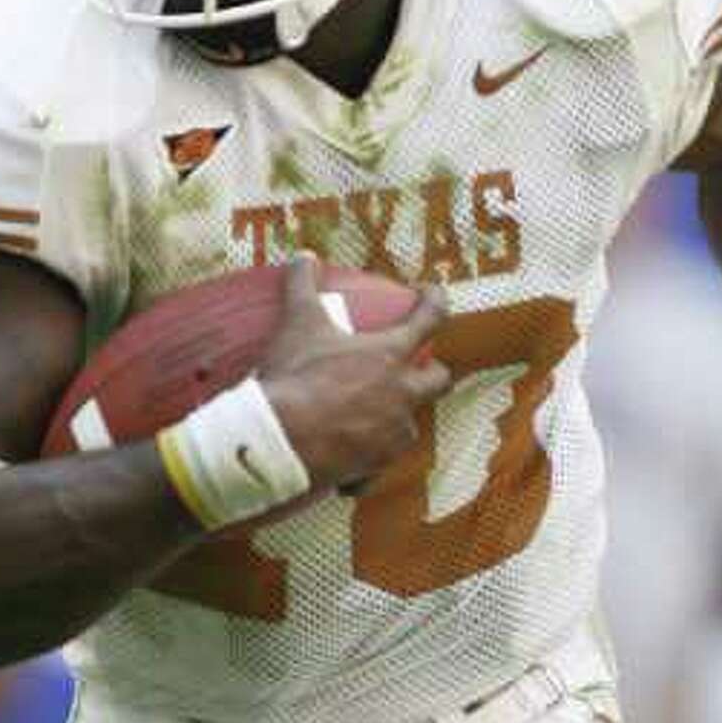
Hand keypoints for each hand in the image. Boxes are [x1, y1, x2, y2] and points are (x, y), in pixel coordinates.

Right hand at [258, 255, 450, 492]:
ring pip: (409, 426)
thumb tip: (303, 255)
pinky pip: (377, 464)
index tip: (430, 293)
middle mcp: (402, 395)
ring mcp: (393, 434)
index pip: (430, 319)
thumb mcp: (297, 324)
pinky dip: (365, 461)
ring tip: (376, 418)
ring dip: (398, 419)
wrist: (282, 442)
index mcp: (390, 356)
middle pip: (438, 381)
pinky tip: (348, 463)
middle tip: (418, 369)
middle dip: (434, 373)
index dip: (435, 300)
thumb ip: (302, 285)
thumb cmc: (296, 378)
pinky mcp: (376, 467)